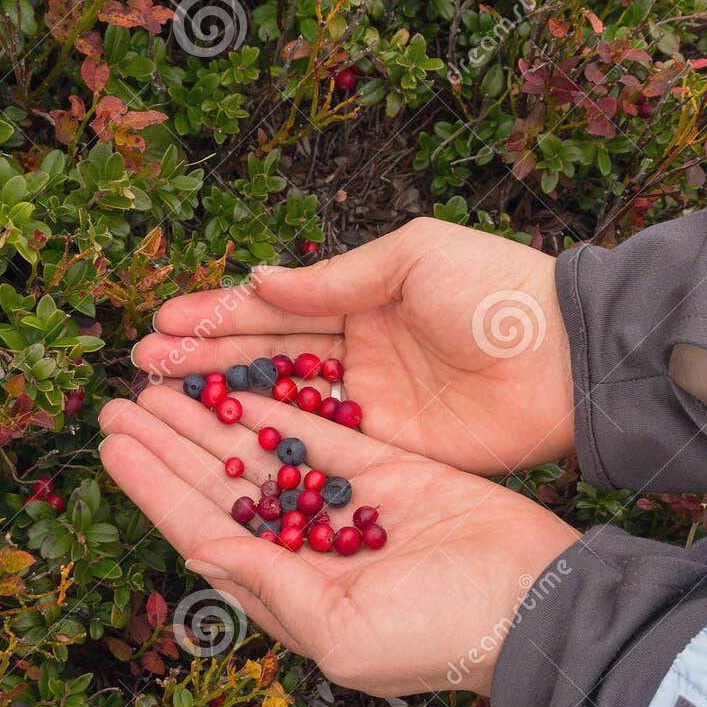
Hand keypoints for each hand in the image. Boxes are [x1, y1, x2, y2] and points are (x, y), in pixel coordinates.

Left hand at [97, 385, 579, 695]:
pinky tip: (230, 385)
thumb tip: (203, 550)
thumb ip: (272, 587)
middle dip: (167, 445)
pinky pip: (315, 433)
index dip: (154, 490)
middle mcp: (306, 550)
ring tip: (156, 381)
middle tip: (117, 402)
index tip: (112, 448)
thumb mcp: (342, 632)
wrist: (536, 603)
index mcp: (288, 594)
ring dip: (208, 420)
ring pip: (258, 453)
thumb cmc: (440, 638)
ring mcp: (344, 507)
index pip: (203, 532)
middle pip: (219, 486)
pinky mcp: (384, 470)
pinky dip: (273, 410)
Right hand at [132, 218, 574, 475]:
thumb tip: (260, 280)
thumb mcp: (412, 257)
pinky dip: (272, 443)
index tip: (162, 324)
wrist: (564, 357)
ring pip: (282, 404)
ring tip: (161, 401)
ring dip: (223, 403)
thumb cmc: (496, 290)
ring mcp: (370, 403)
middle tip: (142, 367)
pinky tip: (221, 441)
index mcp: (363, 297)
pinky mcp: (389, 449)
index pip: (276, 309)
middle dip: (203, 361)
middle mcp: (358, 351)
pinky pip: (319, 445)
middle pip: (266, 359)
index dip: (218, 317)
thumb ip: (335, 278)